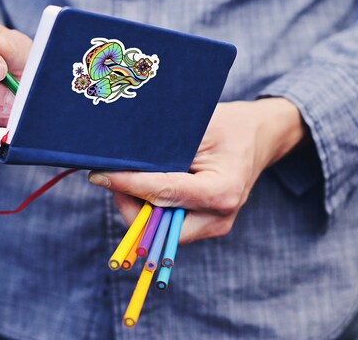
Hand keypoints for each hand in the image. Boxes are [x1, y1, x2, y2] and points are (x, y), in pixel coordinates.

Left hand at [88, 98, 306, 243]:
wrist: (259, 136)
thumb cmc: (228, 125)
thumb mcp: (197, 127)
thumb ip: (162, 149)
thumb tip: (118, 161)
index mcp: (222, 191)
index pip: (164, 194)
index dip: (127, 185)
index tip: (98, 176)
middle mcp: (219, 218)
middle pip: (158, 228)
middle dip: (130, 204)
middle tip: (112, 176)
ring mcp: (214, 226)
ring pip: (159, 232)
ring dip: (138, 207)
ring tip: (129, 177)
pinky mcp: (206, 227)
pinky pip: (167, 226)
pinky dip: (151, 209)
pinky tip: (145, 185)